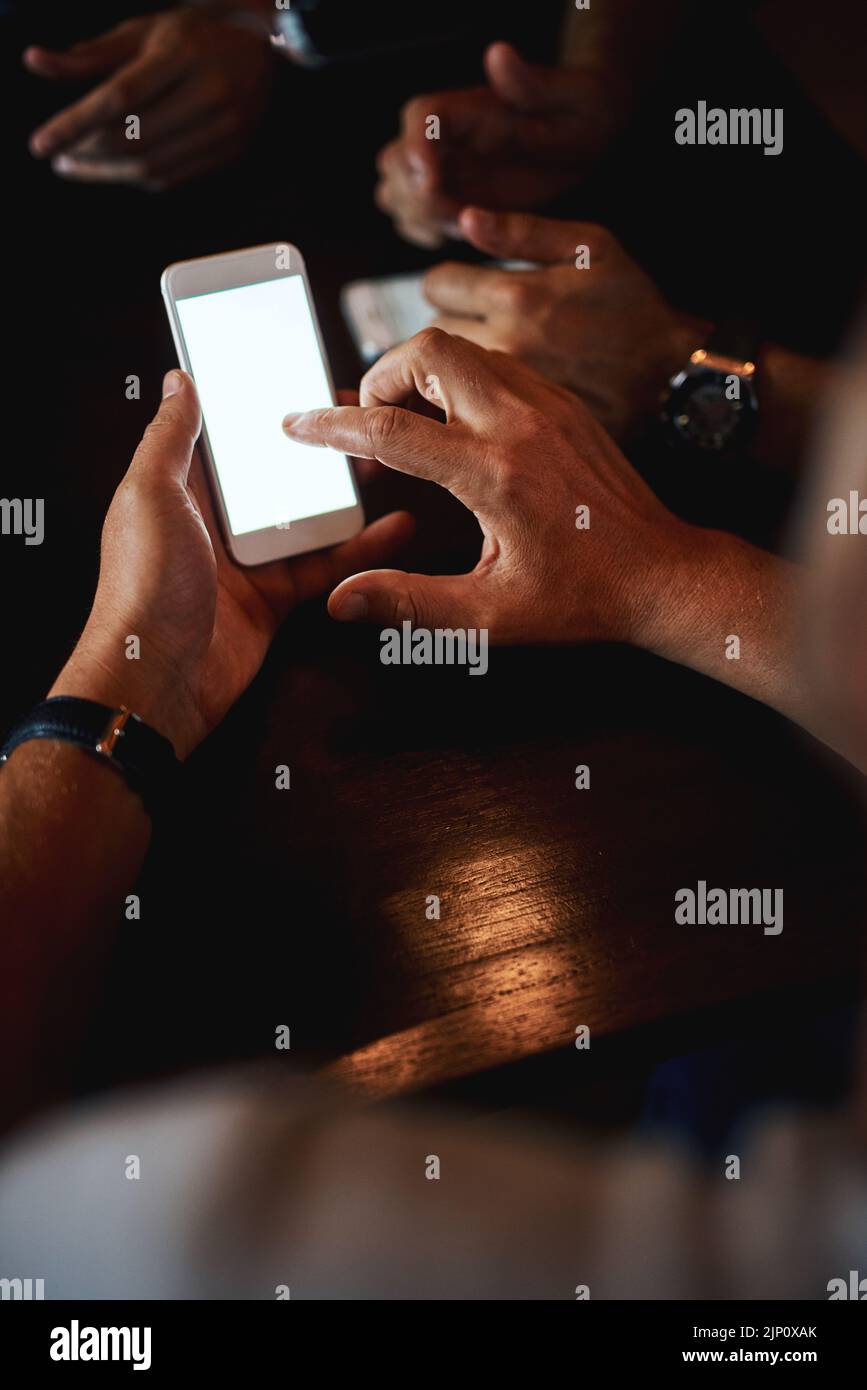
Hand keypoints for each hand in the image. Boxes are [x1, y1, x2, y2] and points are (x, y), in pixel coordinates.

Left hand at [25, 9, 273, 189]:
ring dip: (107, 173)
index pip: (119, 98)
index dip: (75, 124)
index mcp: (183, 54)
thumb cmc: (196, 36)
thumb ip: (90, 54)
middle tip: (60, 154)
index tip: (42, 144)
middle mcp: (208, 93)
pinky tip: (116, 168)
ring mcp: (225, 128)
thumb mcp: (143, 33)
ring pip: (152, 167)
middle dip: (88, 153)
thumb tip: (35, 62)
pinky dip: (137, 177)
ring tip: (79, 164)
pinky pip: (173, 177)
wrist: (263, 50)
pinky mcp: (232, 152)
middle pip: (134, 140)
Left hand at [51, 372, 412, 756]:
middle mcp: (214, 521)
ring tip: (387, 467)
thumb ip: (169, 437)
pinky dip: (358, 551)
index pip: (225, 434)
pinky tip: (389, 532)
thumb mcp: (150, 495)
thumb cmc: (143, 588)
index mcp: (180, 489)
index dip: (259, 406)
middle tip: (360, 422)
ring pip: (307, 517)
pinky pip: (323, 567)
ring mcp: (247, 562)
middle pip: (275, 473)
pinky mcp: (274, 599)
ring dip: (346, 495)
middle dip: (316, 449)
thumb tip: (178, 380)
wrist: (159, 680)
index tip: (300, 377)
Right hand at [282, 328, 693, 645]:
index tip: (297, 425)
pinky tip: (457, 425)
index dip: (332, 426)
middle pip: (427, 352)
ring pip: (464, 348)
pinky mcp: (566, 402)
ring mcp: (548, 404)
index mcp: (493, 474)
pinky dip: (461, 378)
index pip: (390, 430)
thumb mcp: (491, 615)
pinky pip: (498, 362)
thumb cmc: (581, 598)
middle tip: (372, 423)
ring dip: (421, 373)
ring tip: (410, 425)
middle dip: (381, 377)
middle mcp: (520, 423)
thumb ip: (409, 604)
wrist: (663, 574)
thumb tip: (340, 600)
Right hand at [374, 42, 623, 248]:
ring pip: (394, 194)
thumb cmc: (582, 112)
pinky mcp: (448, 197)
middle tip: (461, 215)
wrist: (588, 140)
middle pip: (395, 162)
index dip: (415, 151)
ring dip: (420, 218)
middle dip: (418, 195)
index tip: (433, 180)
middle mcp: (445, 137)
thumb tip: (498, 54)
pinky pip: (410, 219)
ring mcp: (442, 169)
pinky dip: (425, 232)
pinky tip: (461, 233)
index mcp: (468, 108)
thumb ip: (532, 81)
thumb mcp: (571, 95)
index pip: (418, 119)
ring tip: (465, 226)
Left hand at [425, 209, 709, 441]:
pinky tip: (498, 393)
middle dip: (444, 325)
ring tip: (483, 358)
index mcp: (518, 296)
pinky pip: (473, 410)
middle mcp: (507, 345)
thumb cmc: (633, 308)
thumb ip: (523, 231)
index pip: (437, 284)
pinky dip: (474, 400)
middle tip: (470, 326)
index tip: (464, 288)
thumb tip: (467, 218)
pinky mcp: (520, 423)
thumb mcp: (592, 248)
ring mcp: (511, 391)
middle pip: (431, 334)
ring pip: (445, 376)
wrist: (669, 377)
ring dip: (451, 366)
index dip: (447, 282)